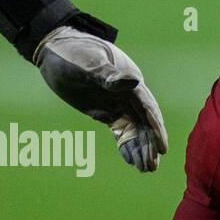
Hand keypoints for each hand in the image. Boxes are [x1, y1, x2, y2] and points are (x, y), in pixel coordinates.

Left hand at [36, 27, 168, 171]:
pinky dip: (126, 146)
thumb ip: (109, 75)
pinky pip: (120, 131)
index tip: (163, 149)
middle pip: (144, 123)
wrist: (57, 50)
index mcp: (130, 82)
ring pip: (135, 130)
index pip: (148, 109)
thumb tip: (133, 81)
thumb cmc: (73, 53)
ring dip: (141, 149)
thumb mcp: (89, 63)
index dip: (156, 129)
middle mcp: (129, 94)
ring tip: (145, 170)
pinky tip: (131, 161)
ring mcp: (118, 103)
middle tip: (151, 167)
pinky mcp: (106, 111)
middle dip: (149, 145)